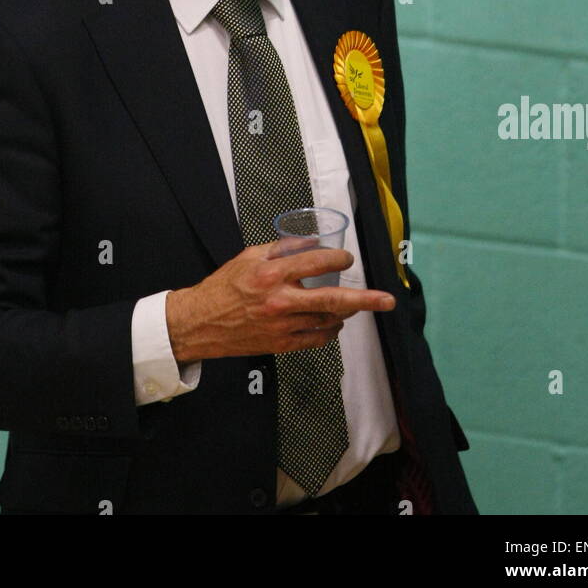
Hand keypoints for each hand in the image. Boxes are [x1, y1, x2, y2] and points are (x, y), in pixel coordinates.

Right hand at [165, 242, 395, 361]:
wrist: (201, 322)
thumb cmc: (224, 286)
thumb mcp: (249, 257)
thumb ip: (281, 249)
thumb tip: (312, 243)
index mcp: (271, 274)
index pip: (315, 262)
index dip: (337, 259)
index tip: (347, 259)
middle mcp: (280, 301)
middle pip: (332, 300)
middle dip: (365, 300)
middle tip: (387, 300)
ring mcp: (282, 326)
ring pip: (327, 321)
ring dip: (345, 313)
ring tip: (353, 306)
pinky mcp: (281, 345)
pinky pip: (315, 339)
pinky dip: (329, 331)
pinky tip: (333, 324)